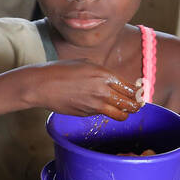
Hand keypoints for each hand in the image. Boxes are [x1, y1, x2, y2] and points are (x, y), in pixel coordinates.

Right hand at [26, 60, 142, 119]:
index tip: (138, 94)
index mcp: (104, 75)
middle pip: (131, 104)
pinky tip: (96, 105)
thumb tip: (116, 82)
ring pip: (121, 115)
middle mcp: (103, 91)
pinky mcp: (87, 114)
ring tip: (120, 110)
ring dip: (124, 113)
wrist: (41, 85)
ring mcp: (95, 104)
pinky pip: (103, 115)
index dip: (138, 93)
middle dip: (135, 105)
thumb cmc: (60, 70)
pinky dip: (104, 112)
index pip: (132, 89)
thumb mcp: (86, 64)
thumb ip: (103, 73)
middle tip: (133, 104)